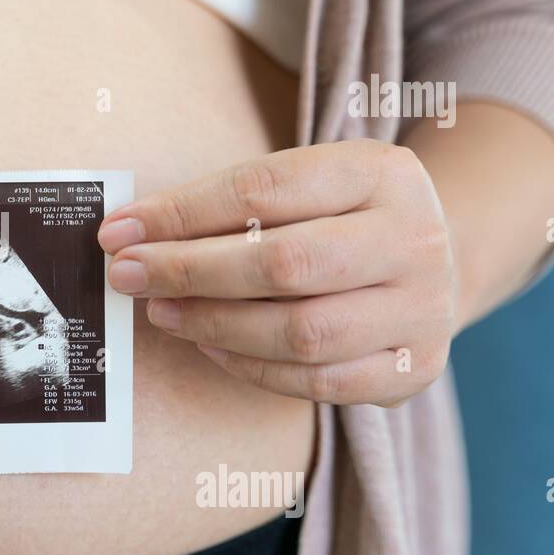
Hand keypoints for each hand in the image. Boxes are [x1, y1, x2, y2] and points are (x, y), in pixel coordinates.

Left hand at [97, 139, 458, 406]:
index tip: (119, 232)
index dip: (182, 213)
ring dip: (214, 324)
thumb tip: (130, 235)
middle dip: (190, 271)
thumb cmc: (339, 219)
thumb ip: (229, 206)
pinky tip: (208, 344)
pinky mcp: (415, 367)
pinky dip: (250, 366)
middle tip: (128, 276)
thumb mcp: (302, 187)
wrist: (434, 261)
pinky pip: (317, 382)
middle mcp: (414, 238)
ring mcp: (423, 308)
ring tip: (162, 311)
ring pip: (301, 332)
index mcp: (381, 172)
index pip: (266, 189)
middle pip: (285, 263)